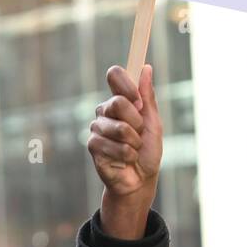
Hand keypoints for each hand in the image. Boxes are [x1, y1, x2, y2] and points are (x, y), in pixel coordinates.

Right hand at [89, 64, 161, 237]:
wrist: (141, 179)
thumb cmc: (148, 150)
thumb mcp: (153, 122)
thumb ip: (148, 97)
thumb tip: (146, 67)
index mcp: (122, 99)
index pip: (115, 75)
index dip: (126, 84)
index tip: (138, 100)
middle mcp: (106, 110)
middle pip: (117, 102)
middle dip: (136, 122)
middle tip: (139, 133)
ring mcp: (97, 127)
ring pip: (118, 127)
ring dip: (133, 142)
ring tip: (133, 149)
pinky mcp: (93, 145)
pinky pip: (111, 144)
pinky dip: (126, 154)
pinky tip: (125, 159)